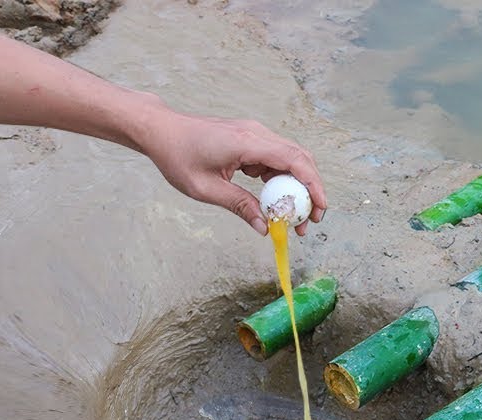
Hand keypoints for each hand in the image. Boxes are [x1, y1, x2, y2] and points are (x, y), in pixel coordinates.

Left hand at [136, 101, 326, 236]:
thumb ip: (238, 206)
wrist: (160, 130)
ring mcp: (254, 134)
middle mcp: (256, 133)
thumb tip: (265, 227)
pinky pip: (275, 159)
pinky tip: (273, 199)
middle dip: (310, 190)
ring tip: (293, 216)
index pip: (294, 160)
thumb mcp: (205, 188)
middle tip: (310, 220)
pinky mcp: (249, 139)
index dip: (313, 185)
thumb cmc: (177, 156)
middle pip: (299, 158)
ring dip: (296, 186)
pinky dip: (281, 179)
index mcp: (247, 142)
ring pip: (290, 159)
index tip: (321, 209)